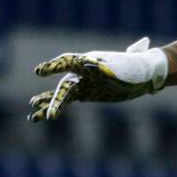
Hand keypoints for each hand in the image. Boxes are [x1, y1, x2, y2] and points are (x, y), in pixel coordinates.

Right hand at [29, 37, 167, 120]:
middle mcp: (82, 71)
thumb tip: (107, 60)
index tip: (40, 72)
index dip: (54, 66)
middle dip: (52, 97)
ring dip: (47, 104)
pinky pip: (67, 101)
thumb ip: (116, 64)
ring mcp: (82, 82)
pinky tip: (42, 116)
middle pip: (64, 84)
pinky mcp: (85, 94)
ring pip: (61, 94)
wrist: (144, 75)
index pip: (68, 62)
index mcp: (91, 61)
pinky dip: (55, 107)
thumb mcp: (127, 66)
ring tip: (33, 116)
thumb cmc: (136, 67)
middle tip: (36, 105)